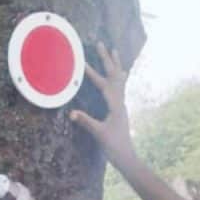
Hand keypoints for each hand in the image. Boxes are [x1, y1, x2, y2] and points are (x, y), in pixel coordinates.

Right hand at [70, 42, 135, 164]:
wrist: (126, 157)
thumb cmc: (113, 146)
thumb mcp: (99, 134)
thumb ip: (86, 122)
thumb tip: (72, 113)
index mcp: (115, 105)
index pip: (103, 84)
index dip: (92, 72)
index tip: (82, 61)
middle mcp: (120, 102)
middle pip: (114, 76)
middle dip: (107, 59)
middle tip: (101, 43)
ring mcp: (121, 104)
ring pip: (120, 79)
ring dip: (115, 64)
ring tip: (114, 50)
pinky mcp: (119, 109)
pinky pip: (120, 87)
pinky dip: (118, 76)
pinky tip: (120, 74)